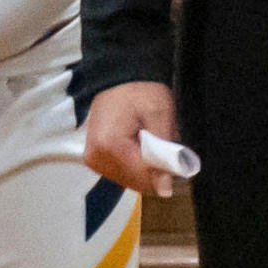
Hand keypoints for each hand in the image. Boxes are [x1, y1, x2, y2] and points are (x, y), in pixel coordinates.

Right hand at [82, 80, 190, 194]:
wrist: (119, 77)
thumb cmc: (141, 91)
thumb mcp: (160, 115)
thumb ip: (163, 153)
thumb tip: (165, 189)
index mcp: (110, 146)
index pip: (143, 178)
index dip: (164, 171)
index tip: (174, 156)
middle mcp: (96, 158)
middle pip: (136, 182)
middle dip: (154, 169)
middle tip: (159, 143)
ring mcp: (93, 160)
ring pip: (130, 181)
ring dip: (144, 168)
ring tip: (146, 140)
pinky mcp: (94, 159)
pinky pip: (121, 173)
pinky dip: (135, 165)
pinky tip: (137, 145)